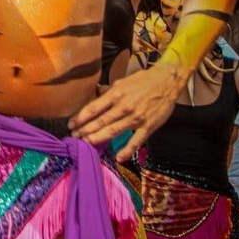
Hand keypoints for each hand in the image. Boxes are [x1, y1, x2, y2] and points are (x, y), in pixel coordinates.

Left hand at [69, 60, 184, 160]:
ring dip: (98, 138)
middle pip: (100, 121)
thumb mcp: (121, 82)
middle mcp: (124, 107)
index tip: (71, 124)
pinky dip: (127, 150)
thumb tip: (96, 100)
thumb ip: (109, 94)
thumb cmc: (143, 81)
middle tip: (73, 137)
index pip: (93, 108)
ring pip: (113, 131)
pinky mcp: (148, 127)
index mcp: (116, 94)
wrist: (167, 81)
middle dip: (85, 130)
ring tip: (86, 143)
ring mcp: (136, 118)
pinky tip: (118, 158)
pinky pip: (136, 141)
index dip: (80, 117)